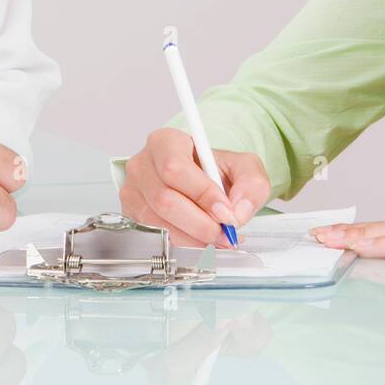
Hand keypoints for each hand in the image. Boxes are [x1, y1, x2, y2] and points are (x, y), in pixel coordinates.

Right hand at [120, 128, 270, 246]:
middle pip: (164, 200)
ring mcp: (134, 190)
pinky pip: (157, 235)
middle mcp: (143, 164)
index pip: (175, 169)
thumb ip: (250, 184)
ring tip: (218, 237)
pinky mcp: (133, 214)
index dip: (202, 194)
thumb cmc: (215, 169)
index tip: (226, 212)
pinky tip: (201, 238)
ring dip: (194, 237)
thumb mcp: (243, 166)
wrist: (202, 180)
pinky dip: (184, 242)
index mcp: (165, 142)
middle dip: (200, 223)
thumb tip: (238, 211)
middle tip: (225, 232)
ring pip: (160, 222)